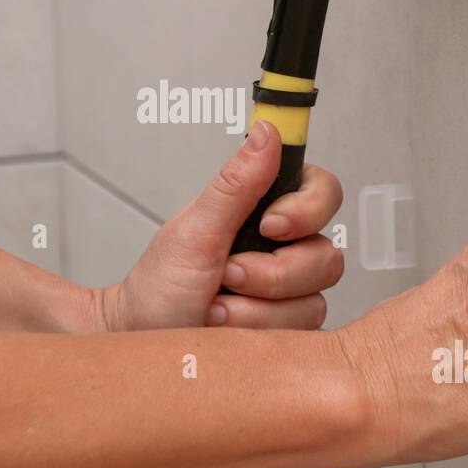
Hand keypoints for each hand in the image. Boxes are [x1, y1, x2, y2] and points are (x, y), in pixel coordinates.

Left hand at [94, 121, 344, 331]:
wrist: (143, 336)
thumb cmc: (160, 284)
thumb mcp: (195, 229)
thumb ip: (236, 183)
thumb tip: (267, 130)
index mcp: (265, 209)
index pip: (322, 191)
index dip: (308, 208)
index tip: (270, 224)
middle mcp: (284, 248)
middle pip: (324, 253)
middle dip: (271, 273)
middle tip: (227, 274)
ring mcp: (289, 292)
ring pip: (313, 298)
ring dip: (257, 307)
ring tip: (216, 305)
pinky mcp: (287, 328)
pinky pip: (301, 331)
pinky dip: (257, 330)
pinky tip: (229, 327)